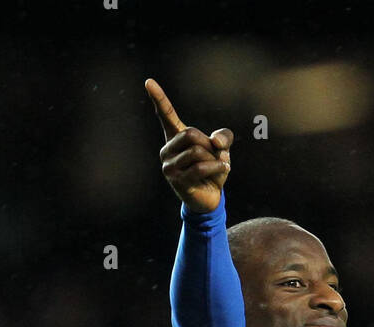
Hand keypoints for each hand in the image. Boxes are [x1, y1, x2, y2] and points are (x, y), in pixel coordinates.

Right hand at [144, 77, 232, 212]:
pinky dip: (217, 167)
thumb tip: (216, 141)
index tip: (148, 81)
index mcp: (175, 137)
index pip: (165, 115)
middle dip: (209, 145)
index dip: (158, 98)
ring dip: (214, 159)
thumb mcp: (222, 148)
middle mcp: (167, 150)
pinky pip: (200, 167)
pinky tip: (225, 169)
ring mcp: (169, 167)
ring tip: (217, 167)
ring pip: (197, 152)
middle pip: (191, 134)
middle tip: (216, 156)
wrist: (209, 198)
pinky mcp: (177, 181)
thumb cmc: (213, 169)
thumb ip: (224, 137)